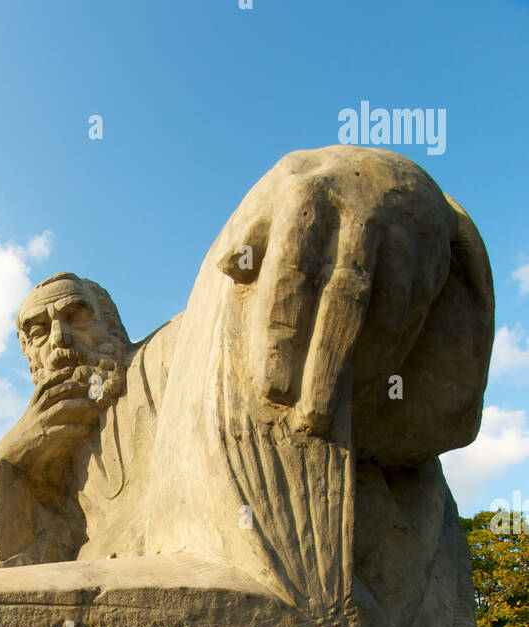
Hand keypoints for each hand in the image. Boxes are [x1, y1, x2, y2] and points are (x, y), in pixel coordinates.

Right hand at [0, 372, 100, 482]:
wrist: (9, 457)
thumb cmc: (24, 441)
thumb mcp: (31, 423)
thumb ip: (43, 414)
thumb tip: (62, 409)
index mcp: (33, 406)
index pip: (45, 385)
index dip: (58, 375)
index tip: (72, 369)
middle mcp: (36, 411)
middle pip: (54, 392)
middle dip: (72, 386)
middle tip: (89, 385)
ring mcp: (40, 423)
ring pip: (60, 407)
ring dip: (77, 404)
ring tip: (92, 404)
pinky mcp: (44, 437)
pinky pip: (62, 429)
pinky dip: (76, 429)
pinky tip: (87, 429)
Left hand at [214, 146, 461, 437]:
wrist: (373, 173)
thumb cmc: (302, 212)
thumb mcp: (269, 213)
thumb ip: (250, 242)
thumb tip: (227, 265)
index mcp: (305, 197)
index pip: (292, 274)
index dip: (283, 334)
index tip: (272, 391)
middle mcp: (357, 209)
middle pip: (342, 299)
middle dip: (325, 365)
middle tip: (308, 422)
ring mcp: (400, 228)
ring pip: (386, 310)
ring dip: (361, 367)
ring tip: (333, 412)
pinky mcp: (430, 249)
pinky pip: (413, 310)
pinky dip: (390, 349)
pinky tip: (365, 381)